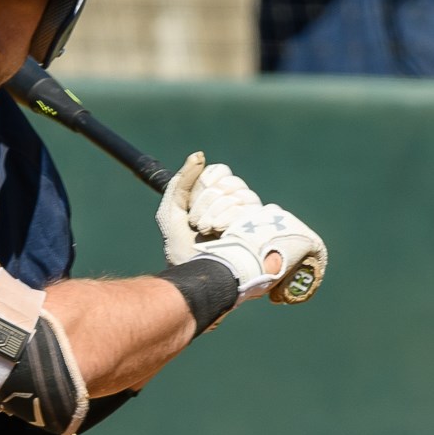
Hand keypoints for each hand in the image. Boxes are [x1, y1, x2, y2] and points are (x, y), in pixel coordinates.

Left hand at [156, 151, 324, 302]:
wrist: (194, 278)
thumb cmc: (181, 250)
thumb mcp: (171, 212)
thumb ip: (180, 182)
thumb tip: (199, 155)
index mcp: (217, 199)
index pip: (220, 172)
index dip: (205, 183)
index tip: (192, 203)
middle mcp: (237, 206)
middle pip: (229, 181)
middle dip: (206, 202)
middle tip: (198, 225)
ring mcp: (251, 218)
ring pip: (239, 194)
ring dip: (216, 213)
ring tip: (208, 233)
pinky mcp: (261, 230)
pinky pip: (248, 207)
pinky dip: (228, 218)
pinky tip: (221, 234)